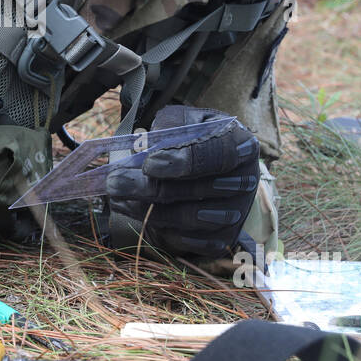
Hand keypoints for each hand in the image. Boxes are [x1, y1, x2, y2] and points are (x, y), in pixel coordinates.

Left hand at [105, 105, 259, 257]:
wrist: (204, 168)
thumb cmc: (192, 139)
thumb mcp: (183, 120)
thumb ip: (168, 126)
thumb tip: (147, 144)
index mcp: (241, 145)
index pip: (218, 154)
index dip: (183, 160)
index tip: (148, 164)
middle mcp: (245, 182)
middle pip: (197, 190)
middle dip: (150, 187)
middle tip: (114, 182)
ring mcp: (236, 214)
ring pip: (187, 218)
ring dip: (146, 209)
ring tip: (117, 196)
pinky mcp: (221, 240)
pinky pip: (186, 240)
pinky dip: (157, 228)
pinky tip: (136, 211)